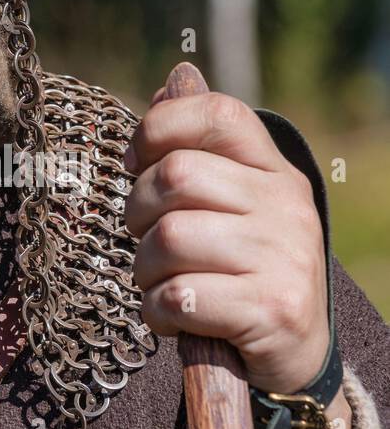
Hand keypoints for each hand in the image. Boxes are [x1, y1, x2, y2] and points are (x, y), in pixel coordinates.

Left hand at [123, 87, 351, 428]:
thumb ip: (198, 145)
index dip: (159, 129)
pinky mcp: (274, 310)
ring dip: (143, 269)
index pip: (218, 113)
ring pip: (170, 238)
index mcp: (273, 170)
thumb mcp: (230, 200)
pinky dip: (157, 311)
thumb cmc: (238, 266)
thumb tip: (176, 76)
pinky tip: (172, 316)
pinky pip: (180, 296)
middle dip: (138, 213)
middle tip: (145, 240)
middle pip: (176, 177)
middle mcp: (287, 206)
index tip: (135, 163)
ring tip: (157, 282)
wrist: (293, 352)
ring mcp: (285, 258)